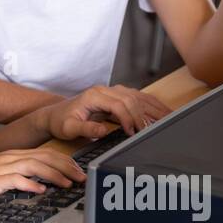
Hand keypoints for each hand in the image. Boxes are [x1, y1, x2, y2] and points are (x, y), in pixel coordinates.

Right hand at [0, 148, 85, 203]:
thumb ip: (18, 175)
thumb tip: (40, 184)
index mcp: (13, 156)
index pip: (46, 153)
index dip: (66, 161)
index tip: (79, 171)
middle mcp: (10, 158)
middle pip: (45, 157)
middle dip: (67, 167)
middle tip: (82, 177)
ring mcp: (1, 169)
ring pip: (34, 166)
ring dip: (54, 175)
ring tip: (68, 184)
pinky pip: (15, 180)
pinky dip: (30, 184)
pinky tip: (40, 190)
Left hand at [43, 84, 170, 139]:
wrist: (55, 115)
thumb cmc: (61, 122)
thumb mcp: (69, 129)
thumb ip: (85, 129)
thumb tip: (103, 131)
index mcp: (94, 96)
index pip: (118, 104)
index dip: (128, 118)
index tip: (132, 132)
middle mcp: (104, 90)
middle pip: (131, 99)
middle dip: (142, 116)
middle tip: (151, 131)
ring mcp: (111, 91)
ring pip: (137, 96)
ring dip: (152, 108)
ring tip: (167, 119)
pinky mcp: (115, 96)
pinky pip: (137, 97)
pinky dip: (150, 104)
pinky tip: (161, 111)